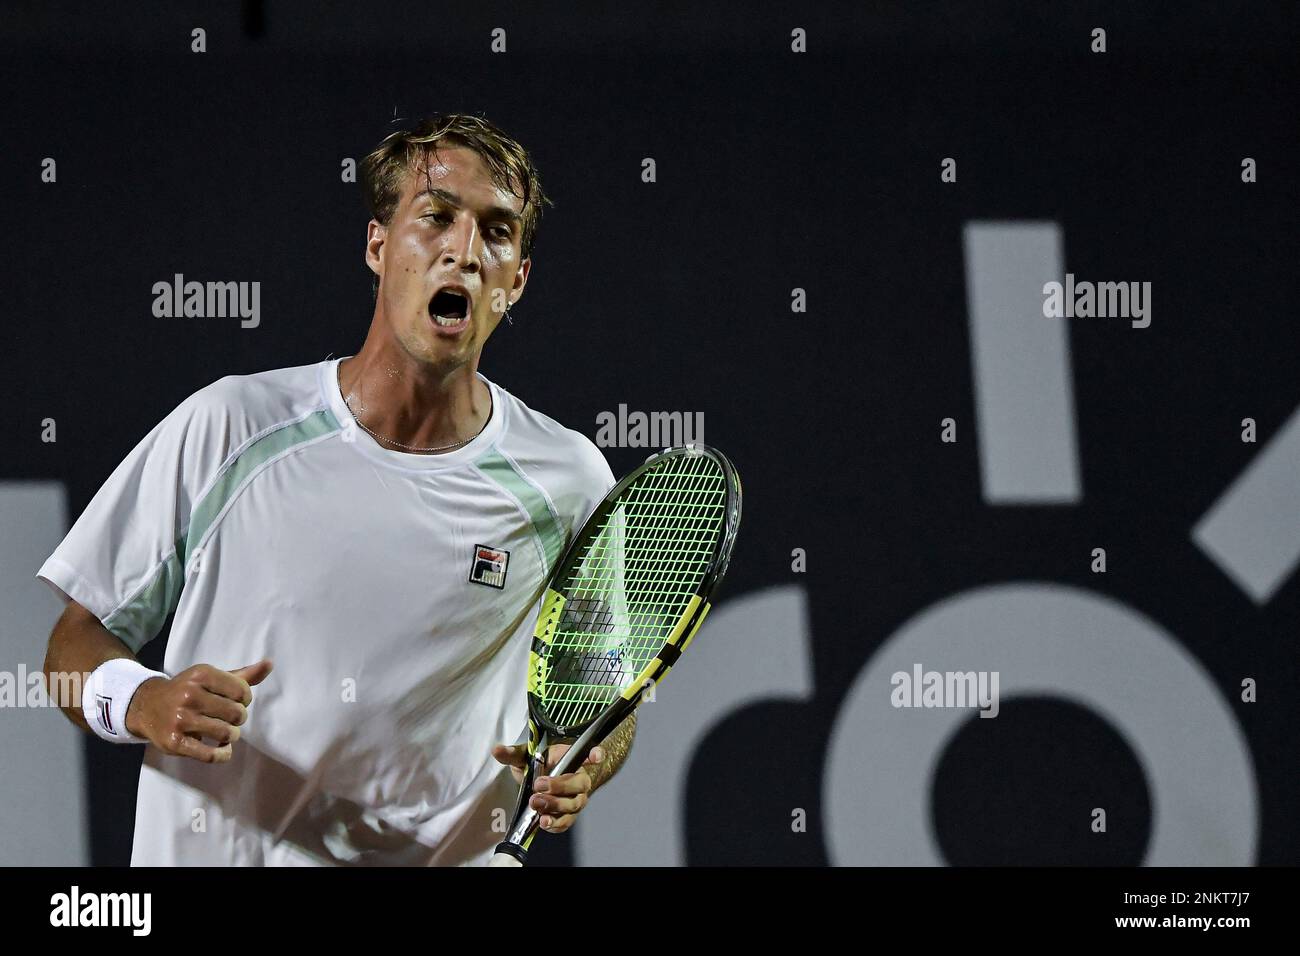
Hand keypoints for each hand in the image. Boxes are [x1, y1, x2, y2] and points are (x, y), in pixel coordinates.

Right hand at [126, 660, 272, 762]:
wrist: (146, 706)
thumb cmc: (187, 691)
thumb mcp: (211, 678)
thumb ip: (242, 675)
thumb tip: (269, 664)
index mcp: (201, 674)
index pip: (243, 691)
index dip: (245, 699)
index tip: (236, 701)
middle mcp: (189, 695)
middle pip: (237, 713)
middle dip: (238, 718)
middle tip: (228, 718)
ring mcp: (180, 719)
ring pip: (227, 733)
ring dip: (231, 736)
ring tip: (224, 732)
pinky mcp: (174, 742)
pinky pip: (211, 755)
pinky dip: (222, 754)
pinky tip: (220, 748)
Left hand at [491, 741, 604, 833]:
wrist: (541, 785)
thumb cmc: (538, 765)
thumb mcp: (525, 756)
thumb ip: (513, 753)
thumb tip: (497, 750)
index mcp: (572, 758)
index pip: (590, 754)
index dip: (596, 755)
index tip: (595, 756)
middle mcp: (579, 778)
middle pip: (580, 784)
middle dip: (560, 787)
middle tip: (538, 787)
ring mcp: (576, 798)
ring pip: (574, 805)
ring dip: (555, 806)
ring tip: (536, 805)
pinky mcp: (569, 815)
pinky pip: (566, 822)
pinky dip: (555, 823)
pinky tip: (543, 822)